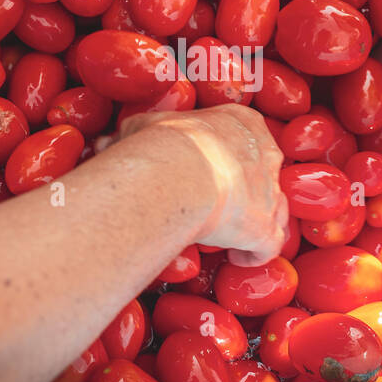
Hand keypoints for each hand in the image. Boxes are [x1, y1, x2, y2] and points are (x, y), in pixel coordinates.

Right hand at [107, 103, 286, 266]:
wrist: (177, 171)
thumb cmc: (161, 143)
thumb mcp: (143, 127)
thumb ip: (133, 134)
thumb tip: (106, 142)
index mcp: (242, 122)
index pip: (247, 134)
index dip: (230, 153)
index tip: (211, 166)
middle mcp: (266, 154)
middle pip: (265, 171)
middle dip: (246, 188)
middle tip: (219, 203)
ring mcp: (270, 193)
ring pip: (276, 208)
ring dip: (257, 221)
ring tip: (232, 234)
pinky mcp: (266, 228)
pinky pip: (269, 245)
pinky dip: (255, 254)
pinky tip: (238, 258)